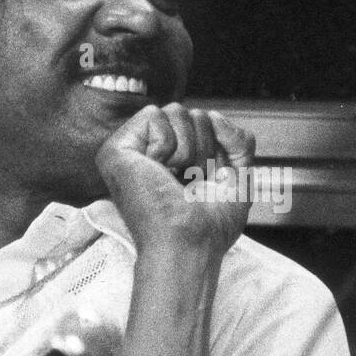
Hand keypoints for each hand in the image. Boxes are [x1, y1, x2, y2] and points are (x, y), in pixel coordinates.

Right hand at [95, 102, 256, 256]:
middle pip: (191, 113)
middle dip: (204, 147)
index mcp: (174, 160)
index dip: (216, 149)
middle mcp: (151, 154)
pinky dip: (166, 144)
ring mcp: (132, 152)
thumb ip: (239, 140)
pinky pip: (153, 115)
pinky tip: (158, 171)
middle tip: (190, 182)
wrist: (191, 243)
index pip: (204, 123)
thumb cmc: (211, 225)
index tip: (207, 182)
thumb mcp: (240, 176)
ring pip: (174, 111)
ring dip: (187, 149)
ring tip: (174, 178)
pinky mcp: (116, 150)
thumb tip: (214, 115)